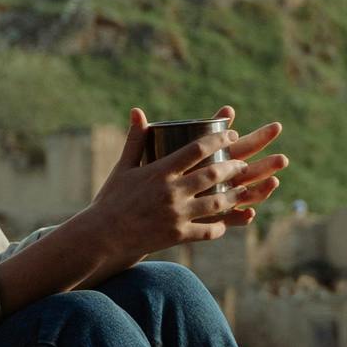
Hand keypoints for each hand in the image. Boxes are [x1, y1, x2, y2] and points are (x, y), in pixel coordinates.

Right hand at [90, 107, 288, 264]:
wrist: (102, 235)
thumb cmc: (112, 198)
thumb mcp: (124, 167)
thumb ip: (136, 139)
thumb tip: (137, 111)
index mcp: (160, 171)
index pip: (197, 148)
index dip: (219, 139)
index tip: (233, 135)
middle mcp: (171, 191)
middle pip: (213, 174)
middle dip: (233, 167)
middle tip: (243, 163)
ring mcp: (176, 215)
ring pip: (217, 203)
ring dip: (234, 195)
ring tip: (244, 189)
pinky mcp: (178, 235)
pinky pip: (208, 231)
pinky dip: (221, 227)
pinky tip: (226, 222)